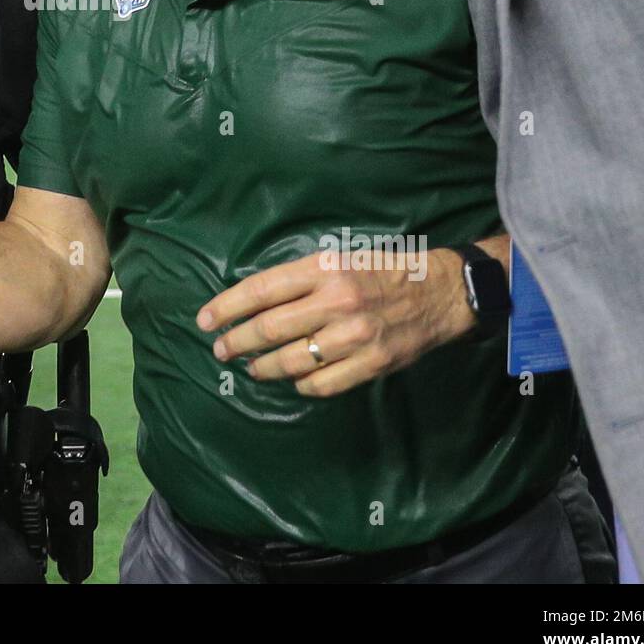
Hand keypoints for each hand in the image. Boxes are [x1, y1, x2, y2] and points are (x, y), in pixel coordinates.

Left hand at [197, 244, 473, 396]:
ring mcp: (354, 336)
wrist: (438, 292)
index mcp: (324, 269)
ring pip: (290, 361)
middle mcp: (336, 301)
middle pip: (268, 329)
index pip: (260, 290)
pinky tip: (293, 379)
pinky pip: (321, 383)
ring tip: (251, 367)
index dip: (226, 308)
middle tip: (221, 349)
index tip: (205, 320)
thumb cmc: (379, 271)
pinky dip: (300, 384)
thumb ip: (299, 279)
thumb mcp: (338, 258)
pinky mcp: (372, 363)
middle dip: (236, 342)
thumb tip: (252, 303)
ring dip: (262, 368)